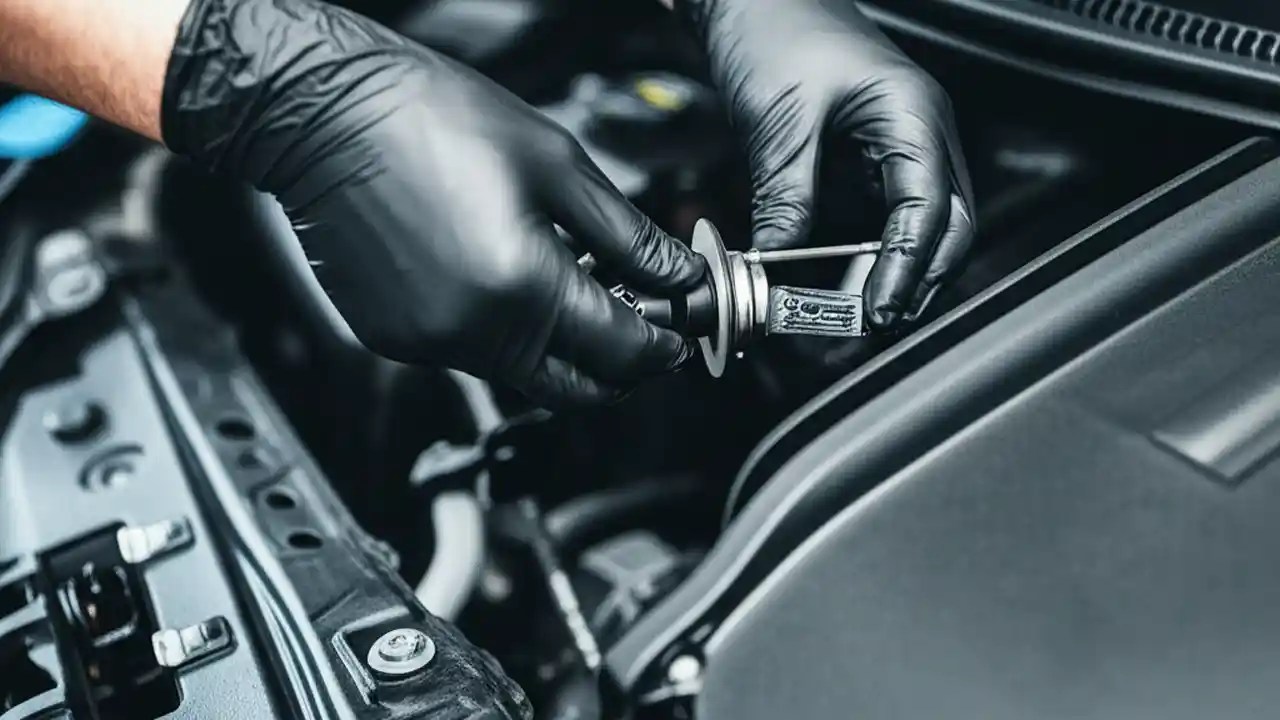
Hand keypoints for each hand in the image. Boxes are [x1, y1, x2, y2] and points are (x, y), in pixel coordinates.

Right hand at [162, 0, 702, 406]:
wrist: (323, 113)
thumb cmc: (432, 118)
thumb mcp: (557, 166)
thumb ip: (630, 238)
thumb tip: (681, 278)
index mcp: (521, 291)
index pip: (623, 354)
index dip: (667, 345)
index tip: (685, 328)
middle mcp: (472, 335)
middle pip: (577, 391)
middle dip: (623, 367)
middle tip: (645, 323)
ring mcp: (429, 344)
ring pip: (526, 376)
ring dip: (565, 347)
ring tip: (577, 282)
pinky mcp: (395, 339)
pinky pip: (474, 356)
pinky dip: (508, 334)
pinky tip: (512, 278)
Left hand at [677, 0, 974, 329]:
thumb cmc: (776, 30)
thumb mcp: (780, 120)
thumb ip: (786, 197)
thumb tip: (778, 265)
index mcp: (914, 117)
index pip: (930, 209)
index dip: (908, 267)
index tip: (879, 310)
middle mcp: (919, 139)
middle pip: (945, 231)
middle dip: (914, 284)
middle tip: (868, 326)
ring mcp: (898, 154)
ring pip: (918, 235)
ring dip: (889, 279)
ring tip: (847, 318)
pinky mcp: (867, 167)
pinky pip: (880, 224)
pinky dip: (864, 261)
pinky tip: (834, 287)